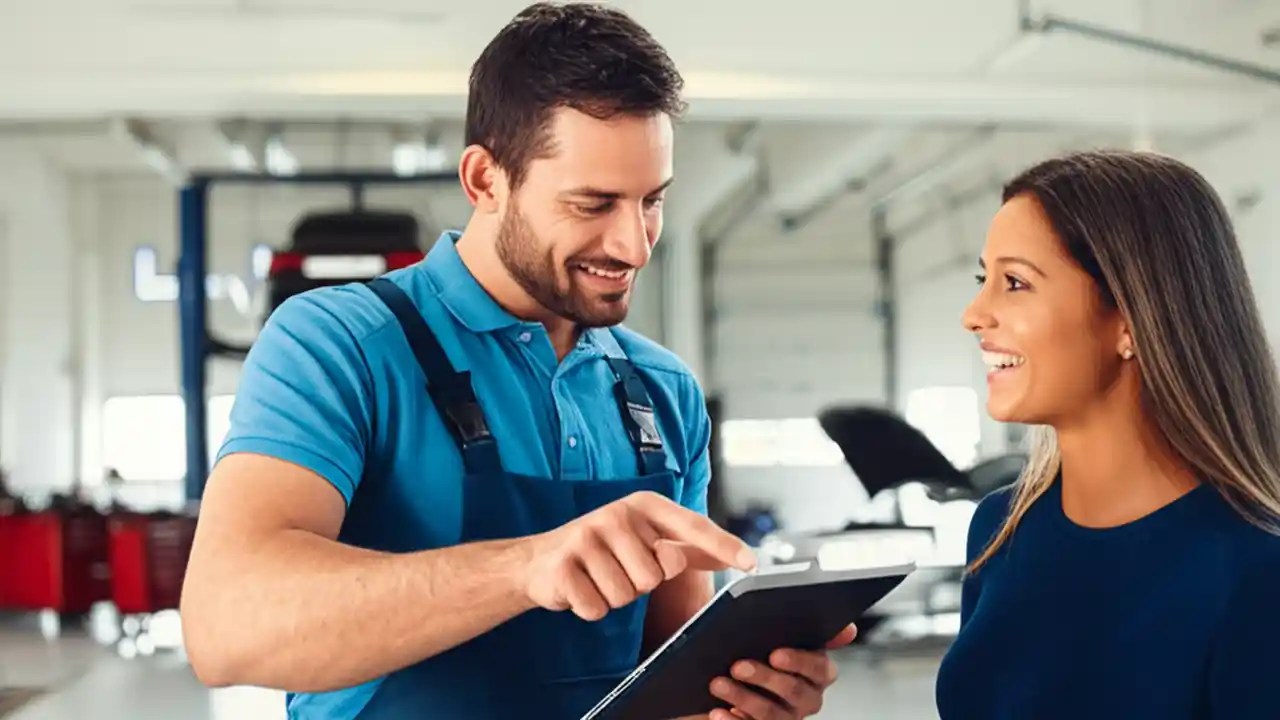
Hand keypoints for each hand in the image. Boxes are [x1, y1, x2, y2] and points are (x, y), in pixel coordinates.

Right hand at [520, 491, 755, 620]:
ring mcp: (588, 537)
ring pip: (626, 595)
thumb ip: (688, 548)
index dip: (723, 545)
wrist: (539, 561)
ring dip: (613, 597)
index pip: (692, 527)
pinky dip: (590, 608)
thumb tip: (734, 556)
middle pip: (655, 576)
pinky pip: (597, 608)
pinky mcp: (564, 565)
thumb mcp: (645, 539)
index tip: (751, 562)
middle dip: (638, 584)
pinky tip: (579, 589)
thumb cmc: (603, 550)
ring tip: (597, 578)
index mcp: (644, 506)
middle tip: (617, 570)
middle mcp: (617, 515)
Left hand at [707, 625, 856, 718]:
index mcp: (818, 673)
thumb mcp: (783, 636)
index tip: (775, 654)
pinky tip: (717, 712)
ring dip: (743, 697)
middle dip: (764, 678)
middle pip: (794, 691)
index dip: (799, 661)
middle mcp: (807, 699)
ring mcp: (787, 718)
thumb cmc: (764, 650)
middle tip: (737, 665)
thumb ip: (811, 629)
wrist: (735, 675)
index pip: (820, 669)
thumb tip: (847, 629)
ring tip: (718, 683)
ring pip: (771, 714)